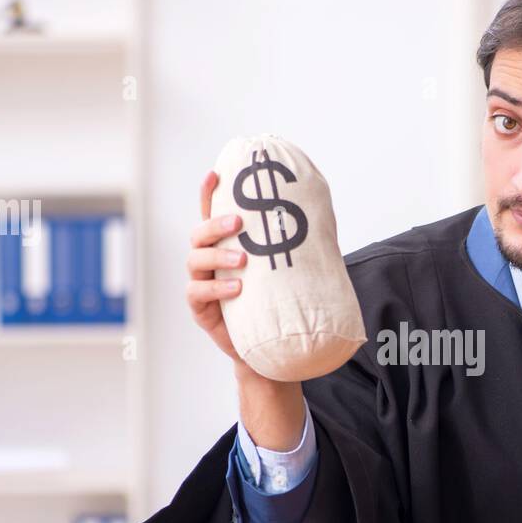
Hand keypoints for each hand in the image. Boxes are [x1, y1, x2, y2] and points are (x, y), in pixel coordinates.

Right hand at [188, 170, 304, 450]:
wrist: (272, 348)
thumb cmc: (279, 303)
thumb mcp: (287, 270)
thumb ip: (296, 245)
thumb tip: (325, 215)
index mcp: (226, 246)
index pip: (212, 214)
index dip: (211, 193)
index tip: (216, 174)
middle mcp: (209, 261)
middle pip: (199, 233)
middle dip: (215, 223)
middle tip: (239, 221)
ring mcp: (202, 284)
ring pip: (195, 260)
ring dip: (218, 254)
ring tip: (243, 259)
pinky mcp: (201, 310)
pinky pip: (198, 292)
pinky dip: (216, 288)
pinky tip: (236, 288)